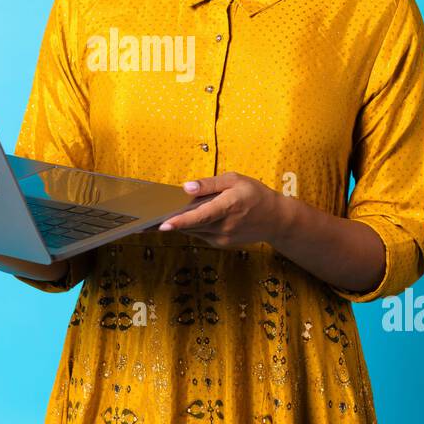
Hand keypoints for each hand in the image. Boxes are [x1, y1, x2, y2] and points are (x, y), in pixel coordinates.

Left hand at [156, 172, 285, 247]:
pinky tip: (185, 219)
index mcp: (229, 206)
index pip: (202, 216)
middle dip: (170, 222)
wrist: (275, 219)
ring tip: (162, 216)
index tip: (164, 225)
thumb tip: (187, 187)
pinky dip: (191, 227)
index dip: (182, 221)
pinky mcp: (221, 244)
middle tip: (148, 219)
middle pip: (192, 225)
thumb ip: (209, 184)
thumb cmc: (254, 194)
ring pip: (193, 231)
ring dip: (179, 224)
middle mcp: (225, 226)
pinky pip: (199, 234)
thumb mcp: (234, 180)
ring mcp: (223, 238)